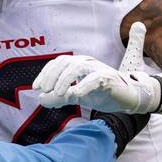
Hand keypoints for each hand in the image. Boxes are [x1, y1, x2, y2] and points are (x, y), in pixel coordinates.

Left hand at [33, 22, 159, 112]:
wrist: (125, 99)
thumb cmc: (101, 94)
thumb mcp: (76, 96)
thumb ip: (59, 97)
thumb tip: (40, 99)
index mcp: (78, 64)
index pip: (58, 63)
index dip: (45, 73)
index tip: (36, 87)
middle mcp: (86, 63)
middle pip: (65, 62)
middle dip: (52, 75)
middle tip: (45, 90)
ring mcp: (98, 69)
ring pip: (77, 67)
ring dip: (65, 80)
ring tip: (59, 93)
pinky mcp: (108, 78)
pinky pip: (95, 79)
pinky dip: (83, 86)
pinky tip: (75, 94)